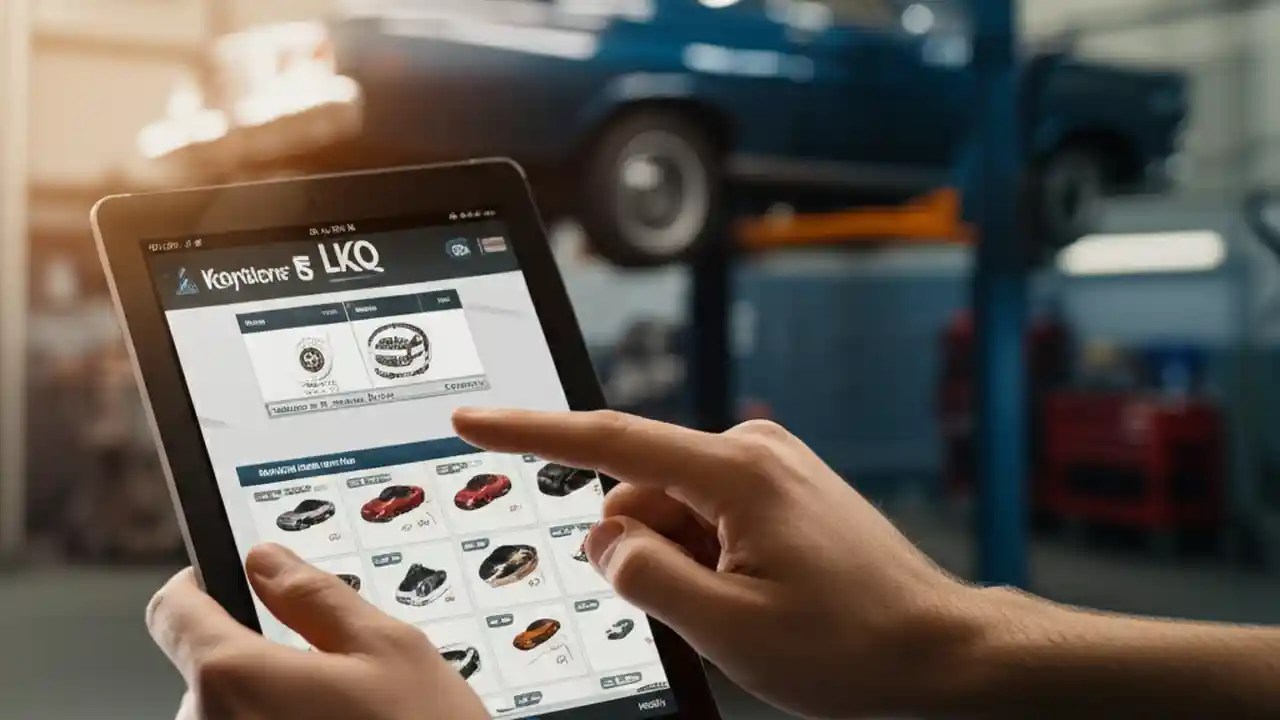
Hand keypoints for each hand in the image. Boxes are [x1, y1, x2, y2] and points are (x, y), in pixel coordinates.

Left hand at [147, 544, 487, 719]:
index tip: (227, 582)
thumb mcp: (389, 649)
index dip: (202, 586)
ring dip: (269, 711)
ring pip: (227, 717)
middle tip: (331, 679)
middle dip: (260, 663)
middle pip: (210, 673)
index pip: (173, 612)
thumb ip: (316, 596)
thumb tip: (266, 561)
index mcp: (235, 678)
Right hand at [454, 409, 988, 719]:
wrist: (935, 647)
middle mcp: (750, 449)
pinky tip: (755, 591)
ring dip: (680, 563)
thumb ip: (646, 579)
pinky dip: (705, 556)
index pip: (609, 441)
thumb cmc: (848, 644)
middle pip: (639, 496)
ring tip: (745, 605)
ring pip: (670, 512)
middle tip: (710, 610)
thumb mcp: (729, 630)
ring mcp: (767, 465)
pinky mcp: (776, 484)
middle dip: (644, 555)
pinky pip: (704, 515)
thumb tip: (604, 540)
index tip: (473, 420)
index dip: (528, 433)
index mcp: (735, 472)